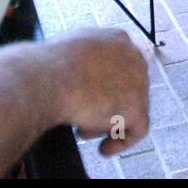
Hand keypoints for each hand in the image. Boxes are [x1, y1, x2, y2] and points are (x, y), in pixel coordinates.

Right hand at [51, 27, 149, 155]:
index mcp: (117, 39)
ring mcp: (139, 81)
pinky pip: (137, 129)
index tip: (92, 97)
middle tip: (85, 116)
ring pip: (131, 108)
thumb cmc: (48, 65)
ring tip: (83, 130)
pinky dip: (121, 141)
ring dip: (107, 122)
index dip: (106, 85)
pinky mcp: (137, 106)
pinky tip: (104, 148)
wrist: (49, 77)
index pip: (120, 65)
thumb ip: (83, 59)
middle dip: (106, 103)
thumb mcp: (68, 49)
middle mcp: (134, 56)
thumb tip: (77, 74)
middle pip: (127, 87)